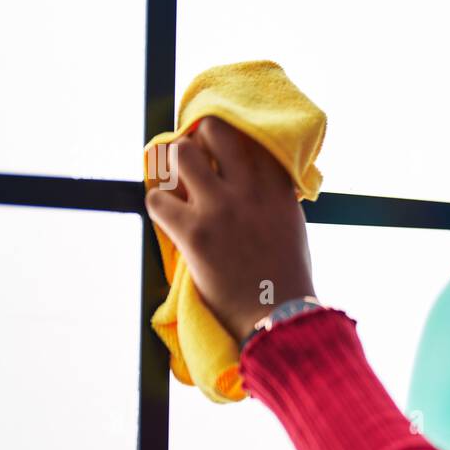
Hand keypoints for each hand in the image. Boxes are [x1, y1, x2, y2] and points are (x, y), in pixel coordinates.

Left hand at [144, 116, 315, 344]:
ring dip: (174, 169)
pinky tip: (170, 219)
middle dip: (199, 141)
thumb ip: (274, 196)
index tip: (219, 151)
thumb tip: (252, 177)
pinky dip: (159, 205)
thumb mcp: (292, 225)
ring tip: (178, 189)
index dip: (229, 139)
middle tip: (194, 163)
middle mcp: (249, 190)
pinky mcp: (194, 234)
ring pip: (181, 155)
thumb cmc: (287, 276)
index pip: (249, 136)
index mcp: (277, 188)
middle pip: (214, 131)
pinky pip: (157, 198)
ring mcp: (220, 210)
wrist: (279, 317)